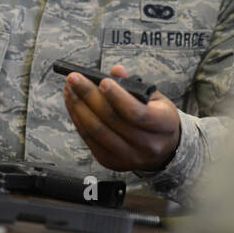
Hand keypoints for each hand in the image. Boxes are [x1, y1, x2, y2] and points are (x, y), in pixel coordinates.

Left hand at [62, 64, 181, 171]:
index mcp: (164, 126)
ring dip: (78, 107)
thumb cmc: (158, 118)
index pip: (137, 113)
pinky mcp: (111, 161)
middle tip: (74, 78)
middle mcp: (147, 145)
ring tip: (69, 89)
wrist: (164, 148)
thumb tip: (116, 71)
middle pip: (111, 120)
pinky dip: (78, 119)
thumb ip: (135, 85)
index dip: (117, 97)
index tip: (102, 81)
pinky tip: (73, 104)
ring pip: (96, 131)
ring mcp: (128, 157)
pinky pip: (89, 139)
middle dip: (88, 96)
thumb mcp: (156, 98)